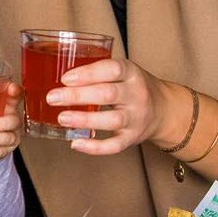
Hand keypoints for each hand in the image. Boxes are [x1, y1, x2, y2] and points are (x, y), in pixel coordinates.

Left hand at [0, 81, 22, 167]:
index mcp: (1, 104)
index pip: (14, 95)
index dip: (15, 91)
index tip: (10, 89)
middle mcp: (8, 119)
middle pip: (13, 118)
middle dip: (2, 122)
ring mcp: (8, 135)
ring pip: (10, 136)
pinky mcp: (4, 149)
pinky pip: (3, 151)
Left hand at [46, 55, 181, 156]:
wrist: (165, 109)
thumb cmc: (133, 86)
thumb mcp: (123, 71)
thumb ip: (97, 72)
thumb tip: (56, 78)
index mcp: (132, 73)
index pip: (112, 69)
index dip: (87, 73)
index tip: (65, 78)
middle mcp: (136, 95)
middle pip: (107, 94)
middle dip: (78, 96)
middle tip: (52, 98)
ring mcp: (136, 118)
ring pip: (111, 120)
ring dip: (85, 120)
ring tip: (62, 118)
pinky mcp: (133, 138)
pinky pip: (115, 145)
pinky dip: (95, 147)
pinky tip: (76, 143)